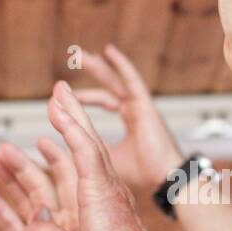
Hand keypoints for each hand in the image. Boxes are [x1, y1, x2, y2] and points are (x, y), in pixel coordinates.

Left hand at [40, 82, 163, 230]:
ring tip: (58, 92)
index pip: (81, 164)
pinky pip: (82, 148)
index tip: (55, 127)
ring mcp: (104, 185)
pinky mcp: (99, 185)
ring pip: (84, 139)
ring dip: (69, 113)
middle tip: (61, 95)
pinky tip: (57, 109)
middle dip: (72, 117)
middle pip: (85, 143)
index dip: (69, 142)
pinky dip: (69, 126)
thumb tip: (27, 228)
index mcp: (99, 205)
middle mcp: (104, 189)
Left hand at [75, 45, 179, 193]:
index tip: (68, 95)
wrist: (163, 179)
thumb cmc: (141, 173)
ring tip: (79, 54)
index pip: (104, 102)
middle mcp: (134, 109)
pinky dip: (121, 64)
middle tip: (74, 59)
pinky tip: (109, 52)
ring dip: (97, 67)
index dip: (86, 97)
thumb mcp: (108, 157)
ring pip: (115, 80)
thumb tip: (73, 143)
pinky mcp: (145, 105)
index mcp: (129, 120)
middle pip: (108, 86)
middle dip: (92, 73)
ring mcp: (140, 105)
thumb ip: (93, 145)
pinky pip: (131, 80)